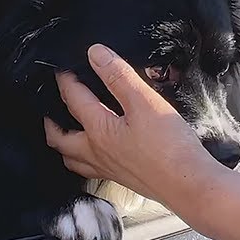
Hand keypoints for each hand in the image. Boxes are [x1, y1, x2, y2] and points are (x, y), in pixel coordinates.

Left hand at [44, 44, 214, 206]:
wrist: (190, 184)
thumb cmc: (170, 148)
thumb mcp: (145, 103)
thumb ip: (119, 77)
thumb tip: (96, 55)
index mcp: (98, 131)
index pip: (74, 100)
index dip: (66, 81)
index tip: (62, 69)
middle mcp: (97, 153)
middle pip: (60, 138)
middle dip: (51, 120)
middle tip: (49, 108)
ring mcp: (110, 169)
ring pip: (73, 159)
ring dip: (64, 145)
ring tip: (65, 134)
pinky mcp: (125, 179)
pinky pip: (92, 171)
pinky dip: (85, 161)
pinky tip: (97, 156)